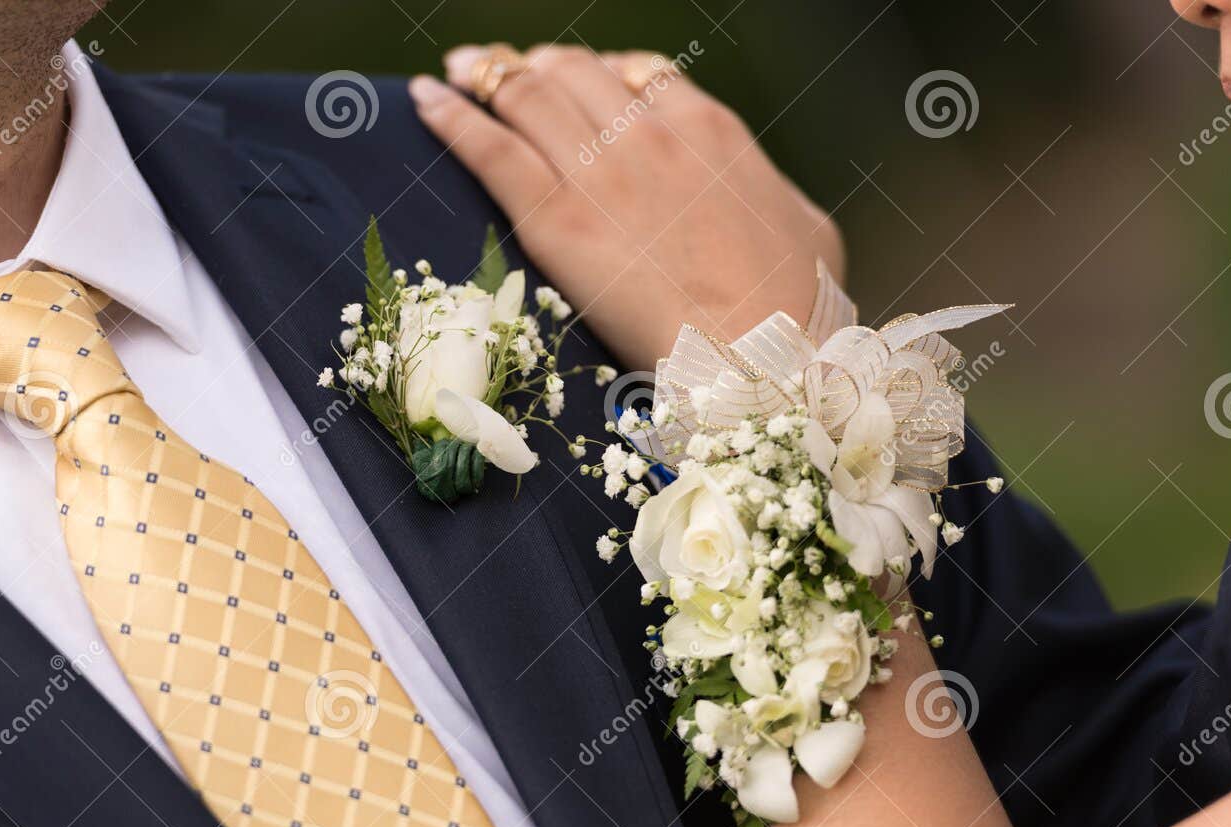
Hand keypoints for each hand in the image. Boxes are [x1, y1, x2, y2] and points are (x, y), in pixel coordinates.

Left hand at [408, 44, 845, 371]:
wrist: (759, 356)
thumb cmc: (796, 307)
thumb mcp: (805, 225)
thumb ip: (768, 189)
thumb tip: (761, 191)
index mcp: (709, 129)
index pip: (638, 74)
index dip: (598, 72)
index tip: (576, 82)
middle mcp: (649, 133)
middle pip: (573, 71)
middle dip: (535, 65)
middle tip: (503, 72)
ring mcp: (599, 172)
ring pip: (526, 95)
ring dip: (487, 75)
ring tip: (458, 72)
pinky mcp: (557, 219)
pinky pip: (490, 149)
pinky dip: (450, 117)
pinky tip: (424, 99)